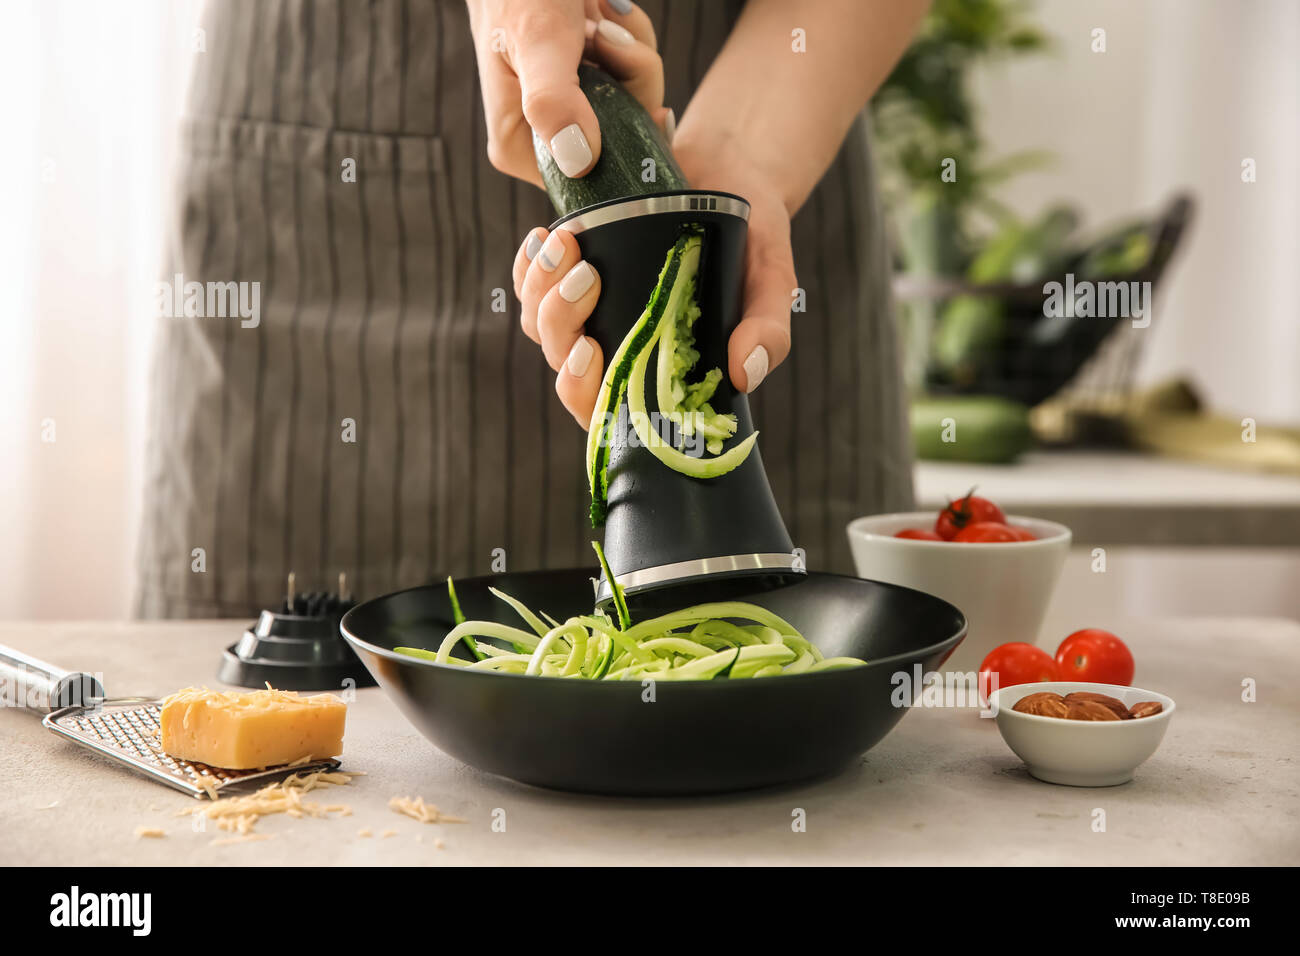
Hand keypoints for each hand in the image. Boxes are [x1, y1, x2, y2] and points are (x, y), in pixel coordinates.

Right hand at [467, 0, 666, 185]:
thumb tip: (579, 163)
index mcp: (520, 147)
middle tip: (606, 37)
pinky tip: (602, 12)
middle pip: (623, 140)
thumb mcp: (537, 41)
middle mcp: (547, 136)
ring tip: (598, 15)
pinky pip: (632, 73)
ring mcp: (572, 106)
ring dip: (631, 51)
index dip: (627, 146)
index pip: (594, 181)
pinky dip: (630, 38)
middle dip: (631, 83)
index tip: (632, 99)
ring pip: (633, 102)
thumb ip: (553, 103)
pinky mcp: (589, 79)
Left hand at [513, 148, 794, 428]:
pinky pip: (533, 285)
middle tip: (587, 276)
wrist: (734, 174)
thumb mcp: (771, 281)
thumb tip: (745, 375)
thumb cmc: (754, 241)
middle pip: (564, 364)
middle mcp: (623, 349)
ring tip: (567, 243)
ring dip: (541, 291)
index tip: (589, 352)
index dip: (584, 394)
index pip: (608, 410)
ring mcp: (595, 313)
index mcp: (664, 372)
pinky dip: (529, 267)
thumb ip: (767, 328)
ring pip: (542, 325)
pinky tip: (543, 239)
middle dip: (559, 325)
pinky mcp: (576, 274)